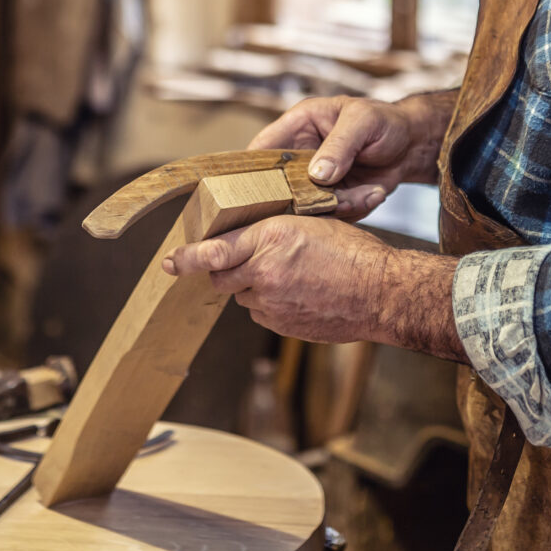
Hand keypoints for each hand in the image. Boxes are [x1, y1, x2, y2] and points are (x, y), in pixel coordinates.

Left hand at [162, 214, 464, 360]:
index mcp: (270, 238)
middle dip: (226, 271)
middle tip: (248, 263)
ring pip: (243, 296)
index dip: (186, 258)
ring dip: (253, 287)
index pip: (213, 251)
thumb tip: (250, 239)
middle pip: (221, 278)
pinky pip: (262, 314)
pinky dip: (271, 304)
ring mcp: (271, 304)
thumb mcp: (311, 224)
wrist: (381, 293)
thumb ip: (272, 232)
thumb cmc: (354, 253)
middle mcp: (263, 272)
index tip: (169, 261)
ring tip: (290, 277)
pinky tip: (299, 294)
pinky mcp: (281, 326)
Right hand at [248, 92, 451, 219]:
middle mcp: (301, 156)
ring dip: (337, 206)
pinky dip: (355, 208)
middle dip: (302, 200)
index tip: (255, 194)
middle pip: (279, 187)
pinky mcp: (333, 199)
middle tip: (328, 202)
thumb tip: (316, 174)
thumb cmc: (384, 120)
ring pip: (308, 206)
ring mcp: (316, 181)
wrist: (412, 143)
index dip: (252, 173)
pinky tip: (375, 192)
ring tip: (366, 192)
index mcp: (298, 127)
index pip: (261, 150)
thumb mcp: (363, 122)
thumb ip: (339, 146)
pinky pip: (333, 214)